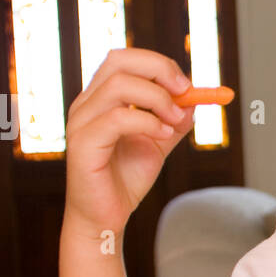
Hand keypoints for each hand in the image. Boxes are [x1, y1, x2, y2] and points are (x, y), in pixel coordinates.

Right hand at [63, 48, 193, 236]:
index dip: (159, 65)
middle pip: (119, 61)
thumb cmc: (125, 179)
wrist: (106, 217)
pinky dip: (148, 122)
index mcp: (100, 98)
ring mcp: (81, 122)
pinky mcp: (83, 144)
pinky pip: (117, 118)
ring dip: (158, 98)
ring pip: (119, 85)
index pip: (125, 59)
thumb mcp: (157, 143)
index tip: (188, 86)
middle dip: (159, 70)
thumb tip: (194, 100)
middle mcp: (86, 104)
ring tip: (176, 121)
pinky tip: (164, 135)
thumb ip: (173, 120)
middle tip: (186, 91)